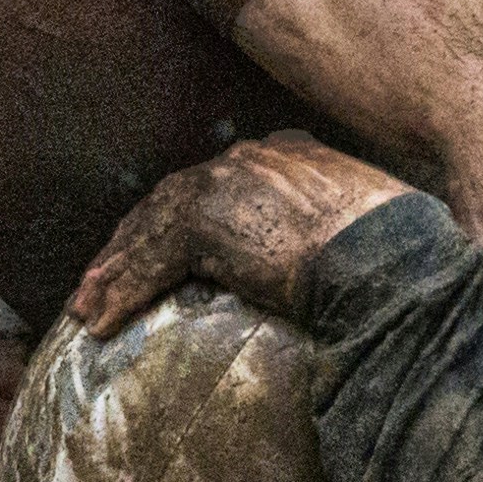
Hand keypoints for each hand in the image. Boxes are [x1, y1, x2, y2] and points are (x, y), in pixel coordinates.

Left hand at [63, 131, 403, 334]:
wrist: (390, 259)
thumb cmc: (395, 260)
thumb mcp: (358, 236)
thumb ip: (322, 238)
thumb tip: (318, 273)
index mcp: (285, 155)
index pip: (212, 185)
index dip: (175, 220)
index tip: (153, 248)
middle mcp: (250, 159)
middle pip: (169, 200)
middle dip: (130, 242)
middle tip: (99, 281)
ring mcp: (225, 182)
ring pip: (150, 230)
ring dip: (114, 272)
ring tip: (87, 309)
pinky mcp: (206, 220)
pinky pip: (150, 263)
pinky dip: (122, 294)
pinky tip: (101, 326)